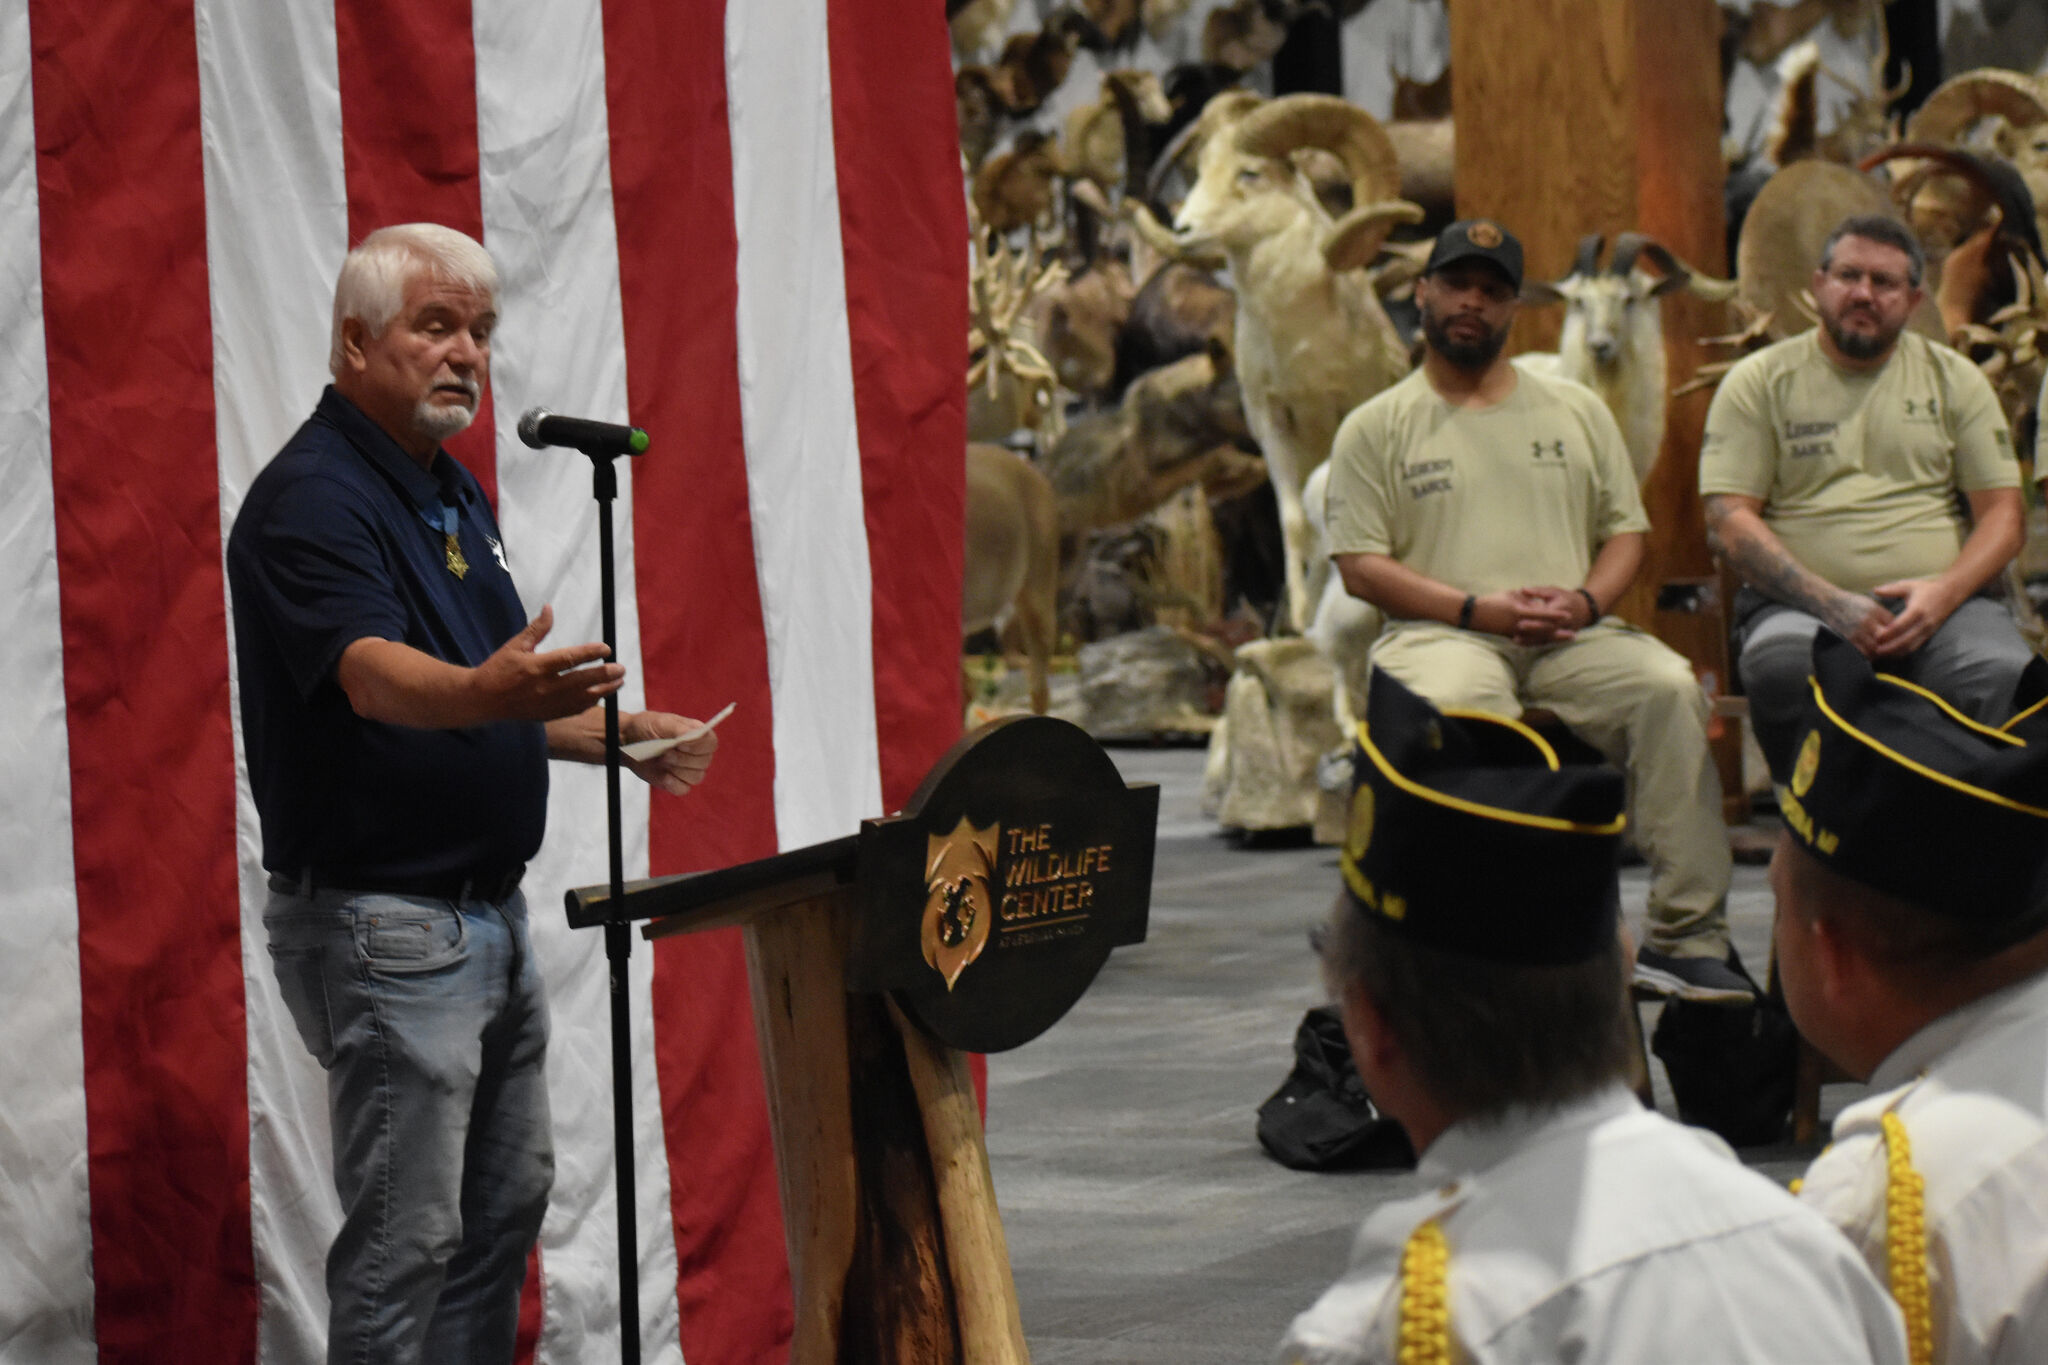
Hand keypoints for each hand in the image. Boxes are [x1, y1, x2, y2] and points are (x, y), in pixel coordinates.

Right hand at [474, 604, 624, 720]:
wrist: (482, 700)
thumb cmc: (498, 669)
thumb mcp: (515, 646)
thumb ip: (537, 629)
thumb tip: (550, 608)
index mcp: (535, 667)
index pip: (568, 659)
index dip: (590, 653)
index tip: (606, 648)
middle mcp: (543, 688)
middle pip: (581, 681)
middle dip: (604, 675)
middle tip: (621, 668)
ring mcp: (546, 704)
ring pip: (582, 699)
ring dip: (603, 691)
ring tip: (619, 682)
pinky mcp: (547, 715)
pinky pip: (574, 710)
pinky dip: (590, 703)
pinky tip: (601, 695)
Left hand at [621, 711, 717, 795]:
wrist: (629, 741)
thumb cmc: (647, 727)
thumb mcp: (661, 723)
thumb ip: (679, 728)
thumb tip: (694, 735)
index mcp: (697, 734)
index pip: (711, 743)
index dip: (699, 746)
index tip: (681, 744)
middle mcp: (696, 753)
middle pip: (704, 762)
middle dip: (683, 759)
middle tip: (665, 753)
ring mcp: (688, 768)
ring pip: (696, 777)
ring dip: (678, 770)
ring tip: (661, 760)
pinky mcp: (677, 782)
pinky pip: (684, 789)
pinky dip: (674, 784)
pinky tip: (664, 776)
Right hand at [1472, 587, 1575, 643]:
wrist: (1474, 615)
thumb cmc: (1492, 601)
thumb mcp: (1511, 595)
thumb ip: (1526, 600)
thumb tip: (1539, 604)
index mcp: (1519, 611)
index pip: (1542, 614)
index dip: (1556, 616)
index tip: (1568, 616)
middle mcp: (1519, 625)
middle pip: (1543, 630)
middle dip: (1558, 633)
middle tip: (1573, 635)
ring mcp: (1515, 633)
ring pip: (1538, 638)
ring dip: (1553, 639)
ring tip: (1565, 639)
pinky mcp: (1511, 638)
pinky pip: (1529, 641)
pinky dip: (1541, 642)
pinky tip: (1549, 642)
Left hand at [1512, 585, 1589, 643]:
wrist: (1585, 609)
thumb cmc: (1566, 597)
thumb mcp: (1554, 591)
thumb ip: (1538, 591)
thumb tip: (1522, 589)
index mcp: (1561, 608)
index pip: (1546, 615)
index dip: (1534, 619)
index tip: (1520, 621)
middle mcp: (1563, 621)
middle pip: (1546, 629)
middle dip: (1531, 631)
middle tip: (1516, 632)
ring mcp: (1563, 630)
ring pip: (1546, 637)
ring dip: (1531, 640)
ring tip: (1516, 640)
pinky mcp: (1561, 637)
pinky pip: (1548, 641)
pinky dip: (1536, 643)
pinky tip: (1523, 644)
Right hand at [1821, 591, 1893, 657]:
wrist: (1828, 603)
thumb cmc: (1852, 603)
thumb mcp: (1870, 604)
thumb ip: (1883, 616)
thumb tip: (1896, 629)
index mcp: (1874, 611)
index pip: (1894, 626)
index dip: (1898, 634)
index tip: (1899, 638)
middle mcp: (1866, 621)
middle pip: (1885, 639)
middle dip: (1890, 645)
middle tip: (1893, 649)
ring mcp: (1856, 631)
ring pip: (1874, 648)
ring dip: (1879, 653)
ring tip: (1882, 653)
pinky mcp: (1847, 639)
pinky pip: (1861, 652)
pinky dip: (1868, 655)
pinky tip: (1870, 654)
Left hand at [1868, 578, 1960, 658]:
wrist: (1951, 594)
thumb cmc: (1927, 589)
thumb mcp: (1909, 586)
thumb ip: (1891, 589)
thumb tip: (1875, 590)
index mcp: (1917, 609)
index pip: (1901, 625)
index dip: (1888, 633)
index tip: (1876, 637)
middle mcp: (1924, 622)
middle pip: (1905, 640)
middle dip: (1890, 647)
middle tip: (1875, 650)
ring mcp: (1928, 630)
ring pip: (1911, 646)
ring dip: (1896, 652)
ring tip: (1881, 654)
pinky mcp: (1929, 635)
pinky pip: (1916, 646)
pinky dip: (1904, 652)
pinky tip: (1893, 654)